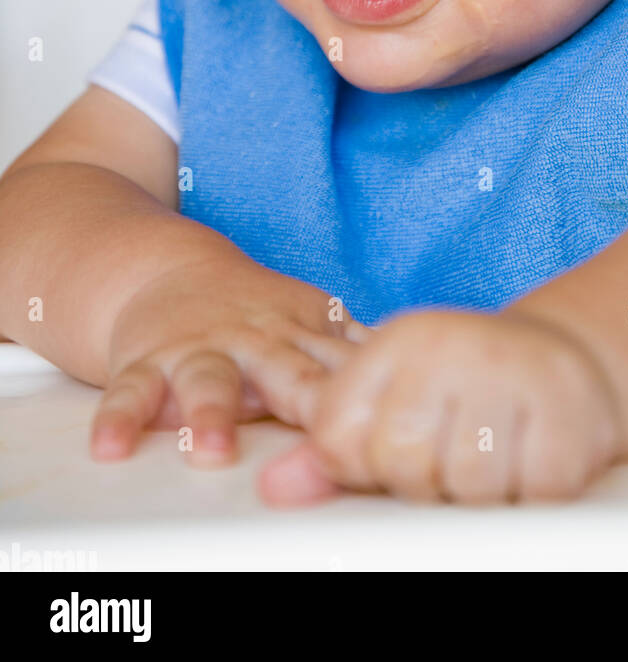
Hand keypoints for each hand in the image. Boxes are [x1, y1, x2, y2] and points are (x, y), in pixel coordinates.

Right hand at [90, 254, 368, 466]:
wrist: (171, 267)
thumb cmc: (253, 311)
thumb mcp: (311, 321)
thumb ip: (355, 353)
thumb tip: (425, 373)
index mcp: (300, 335)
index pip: (340, 371)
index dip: (366, 399)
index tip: (389, 428)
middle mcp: (252, 342)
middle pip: (285, 374)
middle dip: (305, 403)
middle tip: (323, 440)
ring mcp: (198, 351)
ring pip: (206, 383)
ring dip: (209, 416)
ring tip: (213, 450)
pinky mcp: (144, 363)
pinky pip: (129, 393)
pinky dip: (118, 420)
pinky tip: (112, 447)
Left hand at [257, 308, 621, 505]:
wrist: (564, 358)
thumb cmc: (465, 389)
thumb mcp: (395, 401)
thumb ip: (334, 448)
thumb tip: (274, 490)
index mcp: (399, 340)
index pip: (339, 437)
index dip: (365, 467)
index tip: (398, 449)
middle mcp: (453, 344)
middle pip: (403, 464)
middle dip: (428, 482)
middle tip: (456, 453)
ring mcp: (515, 370)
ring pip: (469, 485)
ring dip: (483, 493)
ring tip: (494, 455)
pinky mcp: (570, 410)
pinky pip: (534, 490)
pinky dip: (534, 491)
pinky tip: (532, 456)